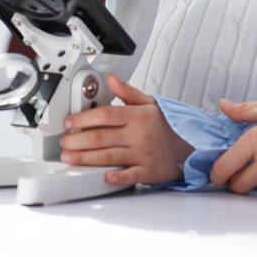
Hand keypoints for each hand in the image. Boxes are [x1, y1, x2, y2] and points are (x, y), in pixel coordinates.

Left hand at [58, 75, 193, 185]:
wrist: (193, 145)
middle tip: (63, 142)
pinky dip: (117, 177)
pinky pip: (131, 175)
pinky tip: (104, 177)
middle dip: (77, 140)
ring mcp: (143, 153)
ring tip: (69, 158)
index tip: (69, 122)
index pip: (105, 115)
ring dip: (86, 158)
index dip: (84, 118)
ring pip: (109, 156)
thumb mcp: (150, 103)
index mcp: (137, 116)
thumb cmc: (169, 125)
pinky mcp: (149, 172)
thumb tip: (111, 80)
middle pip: (102, 137)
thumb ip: (128, 92)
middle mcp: (139, 134)